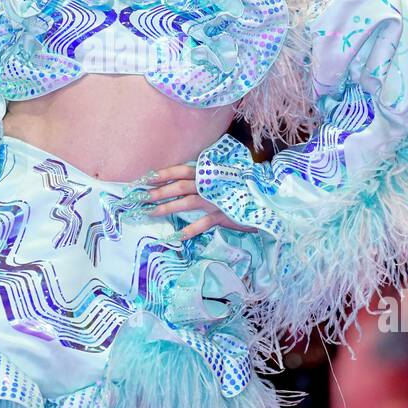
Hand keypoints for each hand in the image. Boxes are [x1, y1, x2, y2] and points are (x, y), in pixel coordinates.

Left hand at [135, 162, 259, 241]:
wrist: (266, 198)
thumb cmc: (242, 187)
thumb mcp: (223, 178)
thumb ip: (206, 177)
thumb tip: (183, 181)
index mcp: (209, 173)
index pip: (182, 171)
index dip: (164, 174)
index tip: (146, 178)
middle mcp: (211, 184)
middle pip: (180, 186)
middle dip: (159, 192)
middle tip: (141, 198)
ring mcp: (217, 200)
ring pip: (187, 203)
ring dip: (168, 208)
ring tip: (151, 213)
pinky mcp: (224, 214)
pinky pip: (203, 223)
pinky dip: (190, 230)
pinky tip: (177, 236)